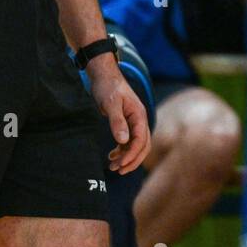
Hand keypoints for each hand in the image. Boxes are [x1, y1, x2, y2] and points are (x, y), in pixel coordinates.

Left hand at [88, 55, 150, 174]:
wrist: (104, 75)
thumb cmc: (107, 87)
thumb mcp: (111, 104)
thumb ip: (117, 122)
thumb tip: (123, 141)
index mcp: (139, 115)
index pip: (140, 141)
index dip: (131, 155)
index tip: (120, 165)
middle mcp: (140, 120)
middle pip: (142, 146)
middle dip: (131, 160)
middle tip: (117, 170)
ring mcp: (134, 121)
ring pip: (136, 145)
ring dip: (126, 157)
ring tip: (112, 166)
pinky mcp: (127, 122)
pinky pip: (129, 141)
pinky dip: (122, 150)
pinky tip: (112, 155)